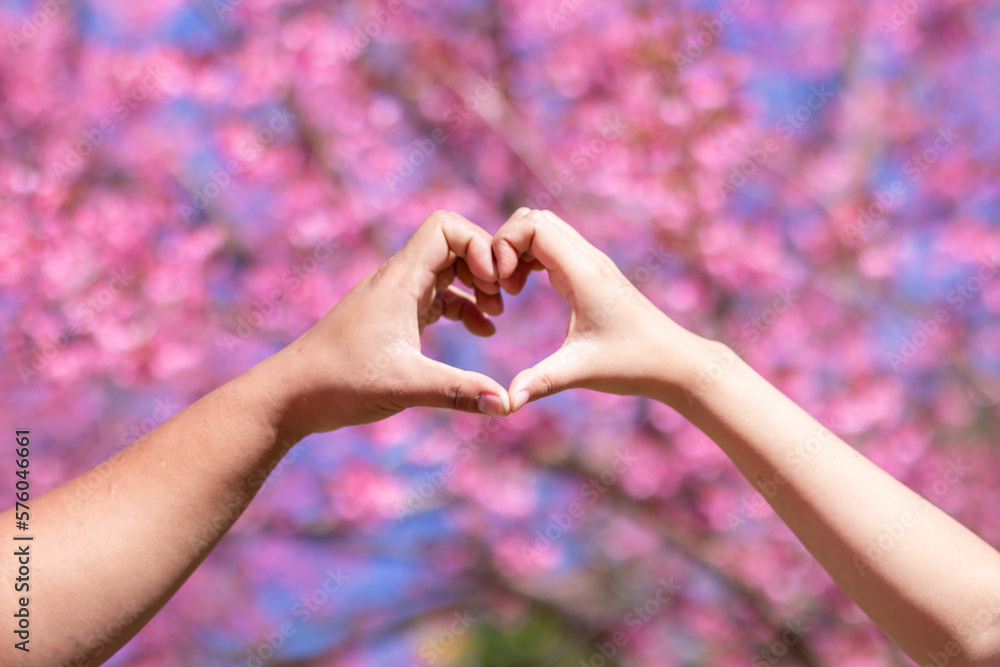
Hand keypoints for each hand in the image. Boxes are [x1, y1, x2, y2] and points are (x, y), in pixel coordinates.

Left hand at [263, 210, 510, 434]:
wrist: (292, 393)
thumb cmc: (340, 381)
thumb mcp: (407, 385)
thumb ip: (459, 391)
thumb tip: (508, 404)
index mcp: (400, 280)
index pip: (446, 227)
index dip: (479, 245)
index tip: (493, 284)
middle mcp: (398, 280)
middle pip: (453, 244)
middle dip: (484, 266)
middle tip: (501, 302)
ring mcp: (396, 297)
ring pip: (446, 270)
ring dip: (475, 286)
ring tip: (495, 316)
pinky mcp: (394, 316)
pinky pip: (438, 297)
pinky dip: (462, 307)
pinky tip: (480, 331)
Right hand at [491, 208, 709, 410]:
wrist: (674, 362)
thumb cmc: (633, 364)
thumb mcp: (581, 372)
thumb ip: (540, 382)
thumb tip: (505, 404)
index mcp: (584, 272)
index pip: (532, 225)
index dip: (505, 245)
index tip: (502, 284)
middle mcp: (588, 258)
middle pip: (534, 218)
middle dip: (506, 243)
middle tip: (501, 285)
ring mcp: (591, 262)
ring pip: (543, 227)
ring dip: (517, 249)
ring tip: (510, 288)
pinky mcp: (591, 272)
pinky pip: (553, 244)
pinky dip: (530, 256)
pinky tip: (525, 288)